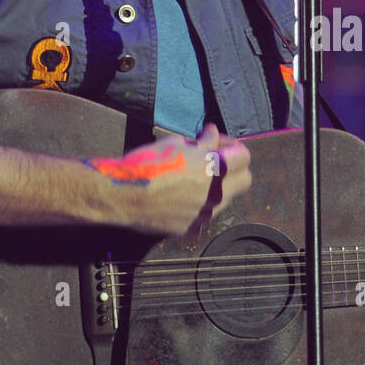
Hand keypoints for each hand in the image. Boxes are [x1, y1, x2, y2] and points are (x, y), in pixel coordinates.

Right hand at [89, 123, 251, 236]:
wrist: (121, 196)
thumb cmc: (146, 165)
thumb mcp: (174, 144)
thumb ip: (201, 142)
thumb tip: (212, 135)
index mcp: (213, 169)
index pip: (244, 157)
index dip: (233, 146)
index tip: (220, 144)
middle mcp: (214, 194)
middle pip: (244, 180)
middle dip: (234, 169)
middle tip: (216, 160)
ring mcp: (204, 214)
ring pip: (225, 199)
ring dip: (218, 187)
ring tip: (195, 178)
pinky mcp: (190, 229)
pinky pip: (204, 216)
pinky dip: (199, 205)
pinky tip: (182, 197)